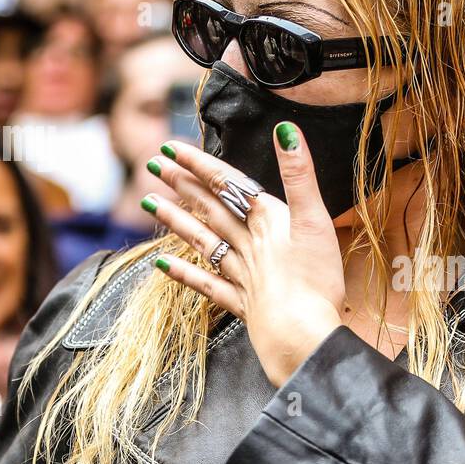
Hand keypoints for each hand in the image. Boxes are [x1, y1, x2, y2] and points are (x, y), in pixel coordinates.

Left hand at [143, 124, 345, 387]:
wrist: (301, 334)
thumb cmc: (315, 279)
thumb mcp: (315, 219)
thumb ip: (300, 173)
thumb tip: (284, 128)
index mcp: (267, 221)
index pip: (228, 184)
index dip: (200, 163)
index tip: (171, 147)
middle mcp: (248, 244)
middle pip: (211, 208)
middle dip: (183, 184)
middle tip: (153, 165)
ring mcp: (242, 275)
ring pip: (203, 241)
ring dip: (176, 220)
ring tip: (149, 203)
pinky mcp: (242, 304)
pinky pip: (207, 285)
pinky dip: (185, 273)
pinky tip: (162, 265)